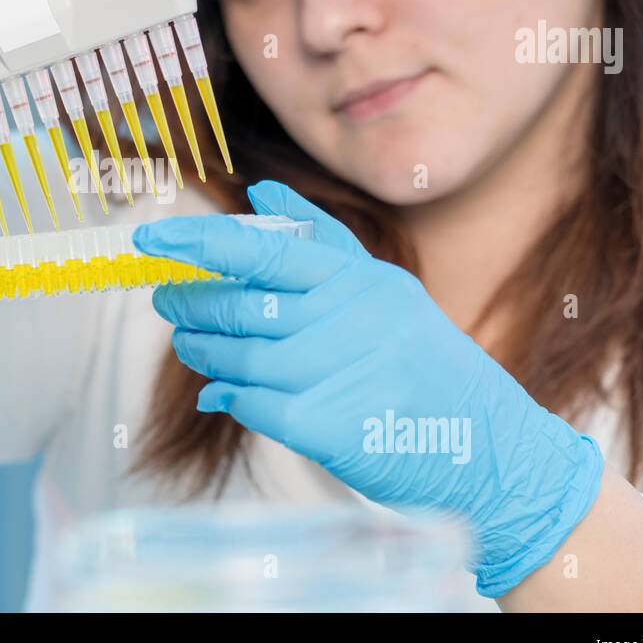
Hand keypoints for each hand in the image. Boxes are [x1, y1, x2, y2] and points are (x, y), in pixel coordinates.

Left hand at [131, 180, 604, 596]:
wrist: (491, 451)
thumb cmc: (426, 367)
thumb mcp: (387, 292)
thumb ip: (323, 242)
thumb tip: (262, 191)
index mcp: (363, 281)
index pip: (266, 250)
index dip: (201, 243)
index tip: (151, 240)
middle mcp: (353, 321)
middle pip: (243, 304)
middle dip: (191, 300)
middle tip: (166, 297)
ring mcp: (343, 374)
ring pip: (240, 357)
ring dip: (204, 350)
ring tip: (190, 342)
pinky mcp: (331, 428)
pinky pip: (255, 405)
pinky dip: (231, 396)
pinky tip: (221, 391)